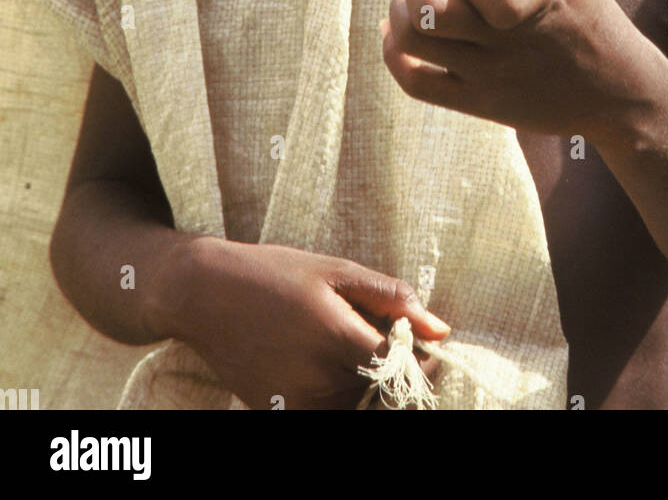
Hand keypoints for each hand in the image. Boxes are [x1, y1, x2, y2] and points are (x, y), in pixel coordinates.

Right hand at [171, 238, 449, 409]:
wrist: (205, 295)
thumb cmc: (274, 273)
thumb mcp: (336, 271)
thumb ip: (391, 299)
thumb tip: (441, 330)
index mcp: (338, 340)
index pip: (402, 370)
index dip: (418, 358)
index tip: (414, 340)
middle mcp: (319, 382)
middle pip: (382, 393)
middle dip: (390, 370)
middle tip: (367, 334)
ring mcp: (298, 404)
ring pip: (356, 406)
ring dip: (362, 383)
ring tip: (336, 342)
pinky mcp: (280, 416)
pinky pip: (328, 411)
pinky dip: (336, 393)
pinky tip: (317, 359)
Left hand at [382, 0, 640, 137]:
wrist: (617, 93)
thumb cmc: (585, 11)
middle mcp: (509, 42)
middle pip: (428, 14)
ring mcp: (490, 77)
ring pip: (414, 41)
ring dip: (404, 10)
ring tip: (430, 1)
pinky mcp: (477, 103)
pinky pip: (414, 81)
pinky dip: (394, 50)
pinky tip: (407, 30)